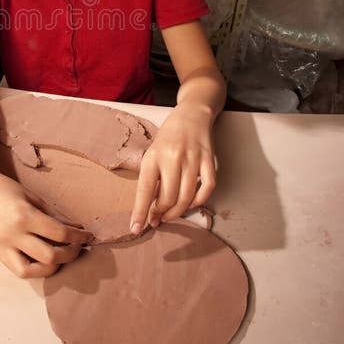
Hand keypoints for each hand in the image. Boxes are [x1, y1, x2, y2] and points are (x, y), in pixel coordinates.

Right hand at [0, 164, 92, 277]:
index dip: (78, 237)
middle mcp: (13, 235)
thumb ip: (53, 214)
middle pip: (50, 257)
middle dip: (71, 254)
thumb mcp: (31, 196)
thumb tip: (75, 228)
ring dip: (53, 267)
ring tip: (62, 256)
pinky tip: (43, 260)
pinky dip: (35, 269)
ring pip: (34, 272)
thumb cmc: (3, 187)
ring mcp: (3, 247)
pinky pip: (19, 270)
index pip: (59, 234)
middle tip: (79, 246)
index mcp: (24, 216)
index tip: (88, 235)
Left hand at [130, 102, 216, 233]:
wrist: (191, 114)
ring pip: (186, 197)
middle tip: (157, 219)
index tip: (135, 229)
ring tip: (170, 215)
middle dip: (161, 214)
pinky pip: (207, 188)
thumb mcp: (153, 153)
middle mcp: (172, 157)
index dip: (140, 212)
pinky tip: (191, 204)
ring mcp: (193, 159)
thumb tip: (150, 208)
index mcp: (153, 156)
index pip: (145, 190)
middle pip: (167, 198)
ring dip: (178, 212)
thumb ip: (152, 177)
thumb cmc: (168, 136)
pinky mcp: (209, 160)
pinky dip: (199, 201)